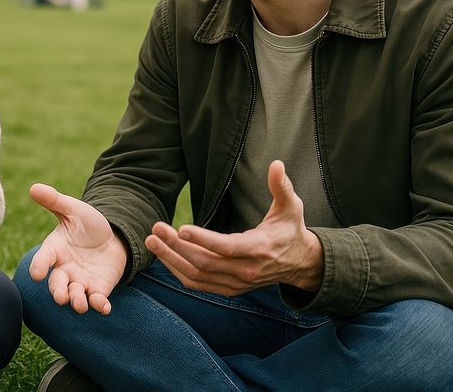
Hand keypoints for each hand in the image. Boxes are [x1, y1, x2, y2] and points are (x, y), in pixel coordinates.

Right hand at [27, 183, 126, 314]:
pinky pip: (96, 300)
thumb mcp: (73, 209)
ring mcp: (81, 281)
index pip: (43, 259)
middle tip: (61, 298)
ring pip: (75, 296)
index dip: (39, 266)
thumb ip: (55, 201)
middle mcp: (65, 269)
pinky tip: (104, 308)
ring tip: (80, 305)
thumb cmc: (87, 223)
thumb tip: (33, 187)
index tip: (37, 274)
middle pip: (57, 284)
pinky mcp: (98, 289)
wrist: (112, 237)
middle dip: (58, 292)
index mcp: (55, 250)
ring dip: (77, 301)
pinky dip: (99, 305)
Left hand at [145, 160, 323, 295]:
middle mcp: (246, 271)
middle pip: (205, 262)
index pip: (227, 248)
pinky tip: (164, 255)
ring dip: (172, 259)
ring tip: (152, 240)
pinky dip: (178, 271)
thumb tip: (277, 164)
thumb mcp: (291, 206)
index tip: (182, 228)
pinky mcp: (228, 289)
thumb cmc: (290, 229)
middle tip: (156, 229)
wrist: (299, 263)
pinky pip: (198, 284)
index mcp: (259, 249)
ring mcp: (236, 283)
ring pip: (197, 276)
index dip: (204, 240)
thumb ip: (282, 186)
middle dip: (177, 247)